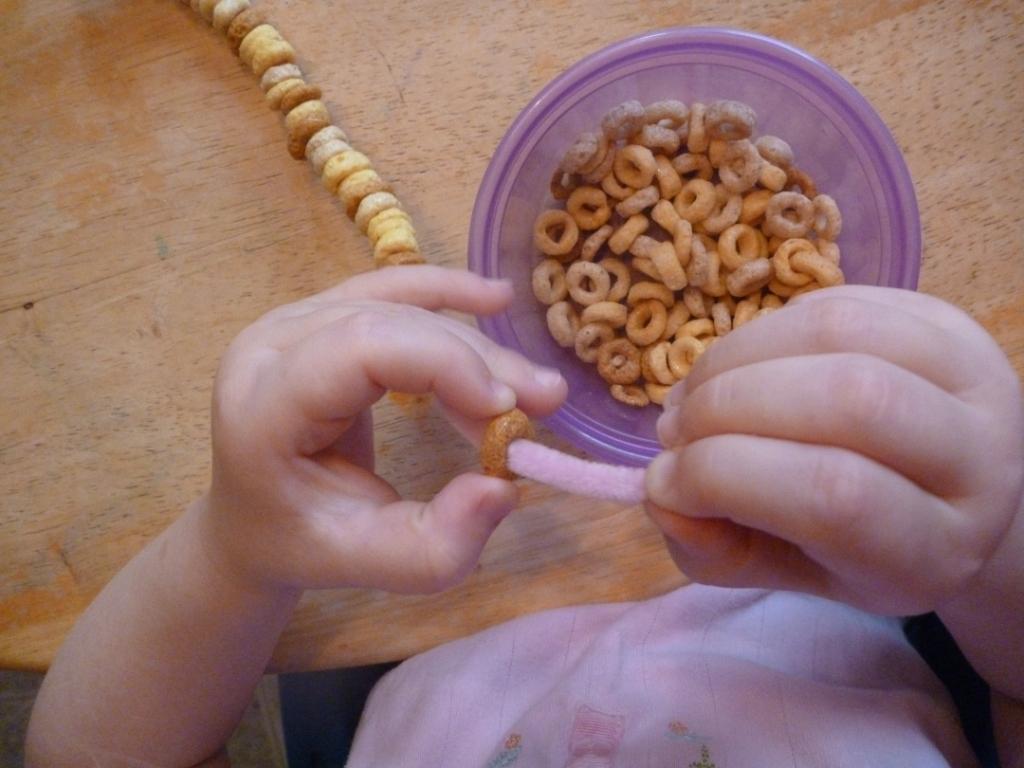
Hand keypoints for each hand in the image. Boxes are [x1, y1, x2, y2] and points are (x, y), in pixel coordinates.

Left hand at [204, 266, 566, 593]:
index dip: (445, 364)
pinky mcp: (318, 315)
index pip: (360, 349)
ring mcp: (289, 322)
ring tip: (533, 387)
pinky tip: (494, 297)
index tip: (509, 412)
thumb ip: (438, 544)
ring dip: (474, 343)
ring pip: (399, 306)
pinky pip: (390, 289)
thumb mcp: (373, 563)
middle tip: (544, 404)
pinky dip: (446, 293)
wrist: (253, 520)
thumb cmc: (307, 542)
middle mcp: (267, 347)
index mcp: (262, 408)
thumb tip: (504, 487)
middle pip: (388, 324)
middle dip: (477, 360)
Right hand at [646, 286, 1023, 614]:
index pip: (839, 497)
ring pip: (842, 331)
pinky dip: (765, 329)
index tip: (665, 483)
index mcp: (940, 549)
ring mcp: (977, 374)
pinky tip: (738, 365)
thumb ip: (718, 553)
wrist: (947, 497)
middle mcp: (983, 459)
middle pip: (848, 400)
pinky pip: (839, 300)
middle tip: (677, 432)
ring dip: (736, 356)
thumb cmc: (856, 549)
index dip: (728, 477)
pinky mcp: (949, 320)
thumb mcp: (787, 575)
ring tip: (694, 394)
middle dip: (727, 407)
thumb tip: (662, 493)